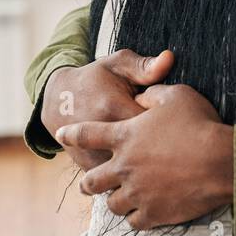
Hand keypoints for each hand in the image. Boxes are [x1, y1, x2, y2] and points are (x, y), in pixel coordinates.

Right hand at [42, 49, 173, 171]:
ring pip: (129, 168)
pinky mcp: (88, 165)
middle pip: (144, 149)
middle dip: (161, 147)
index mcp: (114, 106)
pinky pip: (115, 177)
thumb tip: (170, 58)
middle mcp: (102, 133)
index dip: (171, 123)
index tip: (177, 121)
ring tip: (159, 154)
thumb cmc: (96, 78)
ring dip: (145, 164)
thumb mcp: (118, 64)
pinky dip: (129, 174)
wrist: (58, 99)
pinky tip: (141, 165)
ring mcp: (93, 152)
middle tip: (172, 141)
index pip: (154, 122)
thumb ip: (145, 66)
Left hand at [56, 83, 233, 228]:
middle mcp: (123, 167)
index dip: (71, 134)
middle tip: (89, 184)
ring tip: (120, 198)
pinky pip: (133, 222)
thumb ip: (153, 94)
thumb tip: (143, 96)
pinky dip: (135, 217)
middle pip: (91, 181)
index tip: (62, 135)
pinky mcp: (152, 214)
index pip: (86, 134)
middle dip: (88, 182)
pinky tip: (141, 212)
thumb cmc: (200, 124)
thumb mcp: (176, 96)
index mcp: (124, 136)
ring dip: (114, 200)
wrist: (221, 161)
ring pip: (111, 204)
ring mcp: (136, 193)